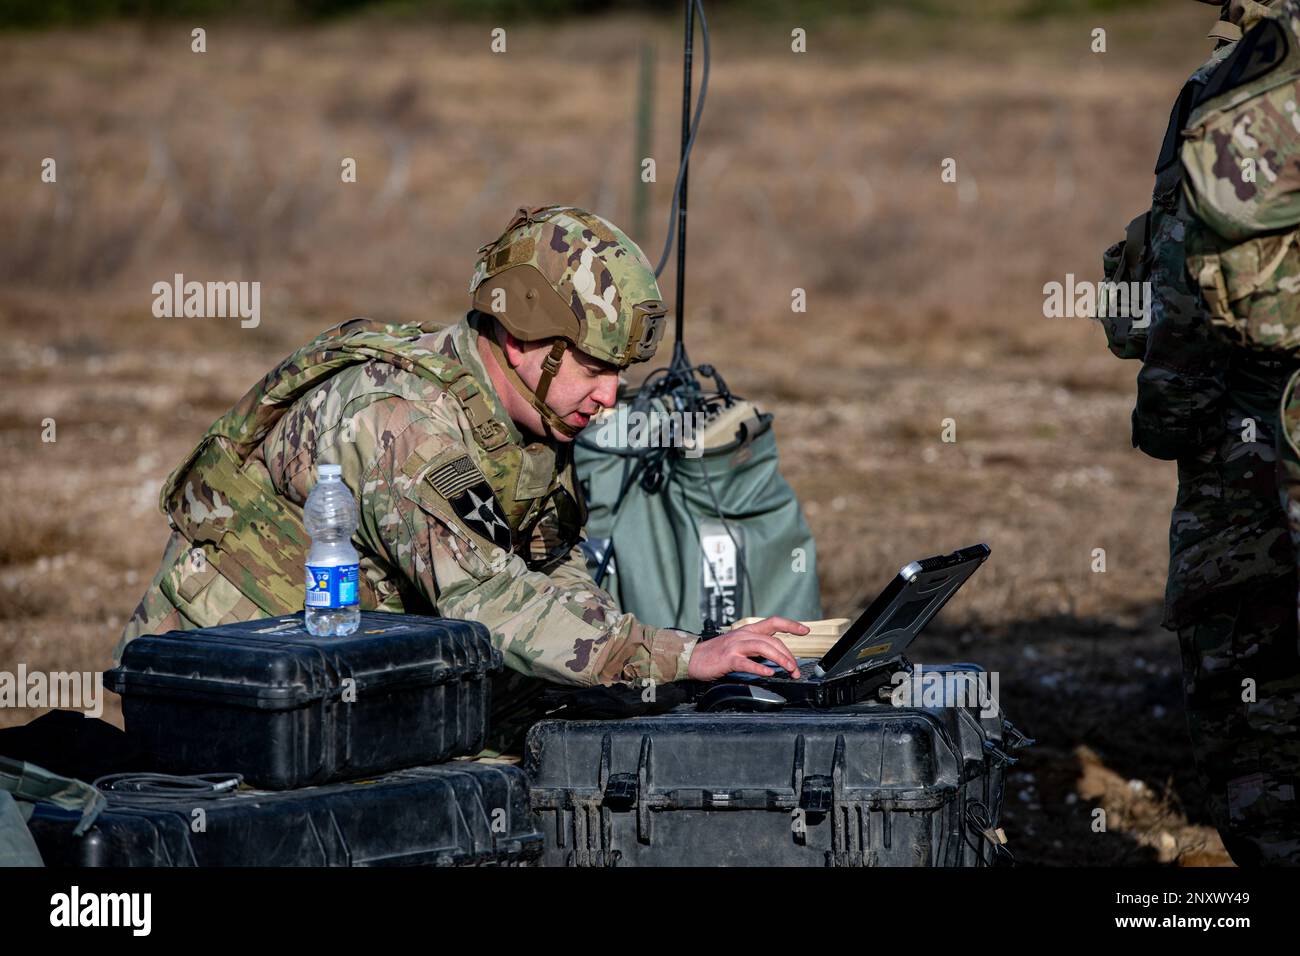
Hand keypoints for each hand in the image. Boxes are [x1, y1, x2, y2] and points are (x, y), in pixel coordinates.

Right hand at [687, 617, 809, 680]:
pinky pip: (747, 662)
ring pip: (764, 648)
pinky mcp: (728, 659)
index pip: (773, 622)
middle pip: (773, 640)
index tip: (805, 630)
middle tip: (795, 669)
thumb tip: (775, 657)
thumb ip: (755, 647)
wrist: (693, 658)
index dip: (791, 624)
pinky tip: (769, 674)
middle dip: (788, 655)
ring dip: (780, 659)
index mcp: (747, 631)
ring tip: (789, 670)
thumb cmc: (716, 654)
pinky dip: (760, 668)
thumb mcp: (738, 645)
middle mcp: (743, 635)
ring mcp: (735, 646)